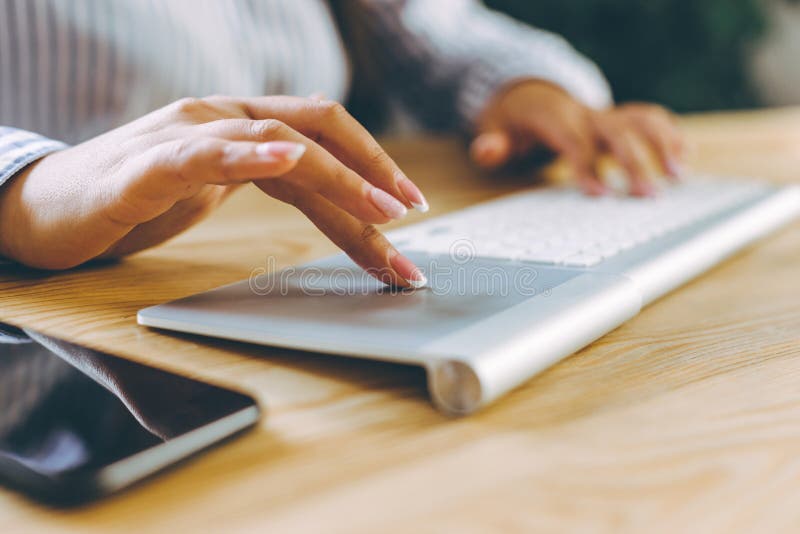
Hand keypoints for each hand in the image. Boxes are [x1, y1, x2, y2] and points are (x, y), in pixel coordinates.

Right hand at [0, 96, 428, 285]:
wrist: (48, 210)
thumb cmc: (136, 200)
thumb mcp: (221, 193)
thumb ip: (271, 185)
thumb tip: (337, 202)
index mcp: (244, 128)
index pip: (325, 139)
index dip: (373, 170)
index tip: (411, 212)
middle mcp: (223, 119)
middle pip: (317, 130)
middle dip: (372, 171)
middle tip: (413, 214)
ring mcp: (185, 135)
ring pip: (275, 141)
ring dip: (336, 177)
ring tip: (382, 210)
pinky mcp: (147, 165)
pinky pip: (203, 154)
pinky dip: (247, 155)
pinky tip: (287, 158)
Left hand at [470, 80, 684, 195]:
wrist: (530, 95)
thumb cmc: (515, 122)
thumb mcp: (496, 130)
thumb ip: (492, 143)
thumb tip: (484, 150)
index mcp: (556, 116)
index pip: (575, 140)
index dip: (586, 165)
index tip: (599, 195)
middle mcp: (586, 112)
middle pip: (616, 131)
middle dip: (634, 163)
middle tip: (649, 198)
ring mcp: (606, 114)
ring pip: (641, 119)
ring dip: (663, 145)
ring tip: (679, 177)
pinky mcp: (619, 118)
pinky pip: (650, 119)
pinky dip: (669, 135)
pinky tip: (684, 160)